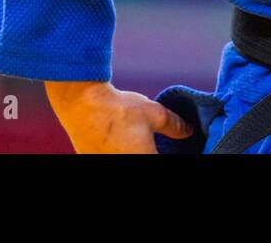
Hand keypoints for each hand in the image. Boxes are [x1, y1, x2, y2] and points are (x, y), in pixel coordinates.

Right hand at [43, 80, 194, 152]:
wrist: (82, 105)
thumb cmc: (119, 109)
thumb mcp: (155, 114)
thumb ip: (175, 126)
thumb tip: (189, 131)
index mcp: (144, 159)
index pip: (164, 160)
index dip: (171, 153)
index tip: (173, 147)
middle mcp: (125, 165)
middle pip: (147, 158)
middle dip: (154, 151)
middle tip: (154, 142)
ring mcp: (108, 165)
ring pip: (131, 158)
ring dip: (137, 151)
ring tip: (137, 140)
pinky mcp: (94, 162)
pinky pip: (116, 158)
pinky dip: (122, 152)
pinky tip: (124, 142)